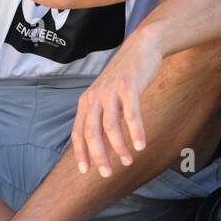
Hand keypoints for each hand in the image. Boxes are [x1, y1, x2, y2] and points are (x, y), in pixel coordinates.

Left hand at [71, 29, 163, 176]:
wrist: (141, 47)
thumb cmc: (125, 78)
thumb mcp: (109, 99)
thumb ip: (104, 122)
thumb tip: (103, 151)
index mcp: (87, 101)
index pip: (78, 132)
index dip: (81, 153)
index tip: (86, 172)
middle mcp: (95, 96)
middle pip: (92, 133)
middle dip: (98, 156)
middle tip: (107, 174)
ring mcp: (111, 91)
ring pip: (110, 126)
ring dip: (119, 147)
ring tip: (128, 161)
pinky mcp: (128, 86)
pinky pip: (131, 114)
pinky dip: (136, 131)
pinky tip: (141, 145)